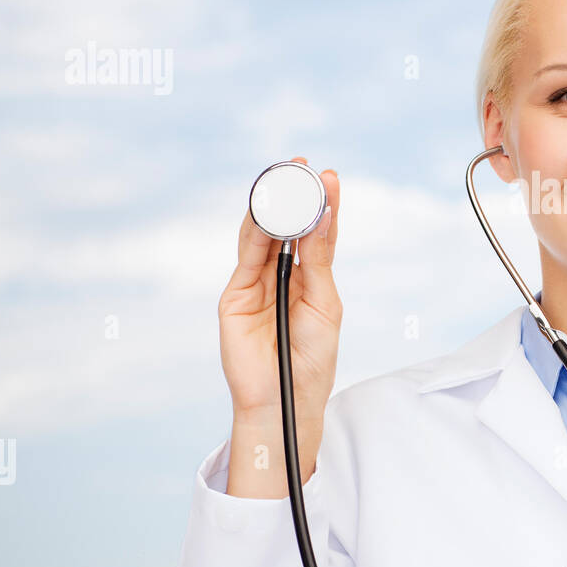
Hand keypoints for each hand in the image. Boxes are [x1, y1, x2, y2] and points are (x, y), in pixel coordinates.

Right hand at [219, 158, 341, 495]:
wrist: (286, 400)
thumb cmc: (312, 360)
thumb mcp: (324, 304)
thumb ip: (318, 262)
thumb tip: (321, 217)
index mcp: (309, 279)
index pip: (316, 234)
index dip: (322, 205)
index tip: (331, 176)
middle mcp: (281, 276)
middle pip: (288, 228)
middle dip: (295, 196)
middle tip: (305, 167)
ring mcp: (255, 284)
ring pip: (264, 236)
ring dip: (275, 207)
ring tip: (288, 179)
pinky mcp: (235, 296)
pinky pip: (247, 258)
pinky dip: (258, 234)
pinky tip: (271, 214)